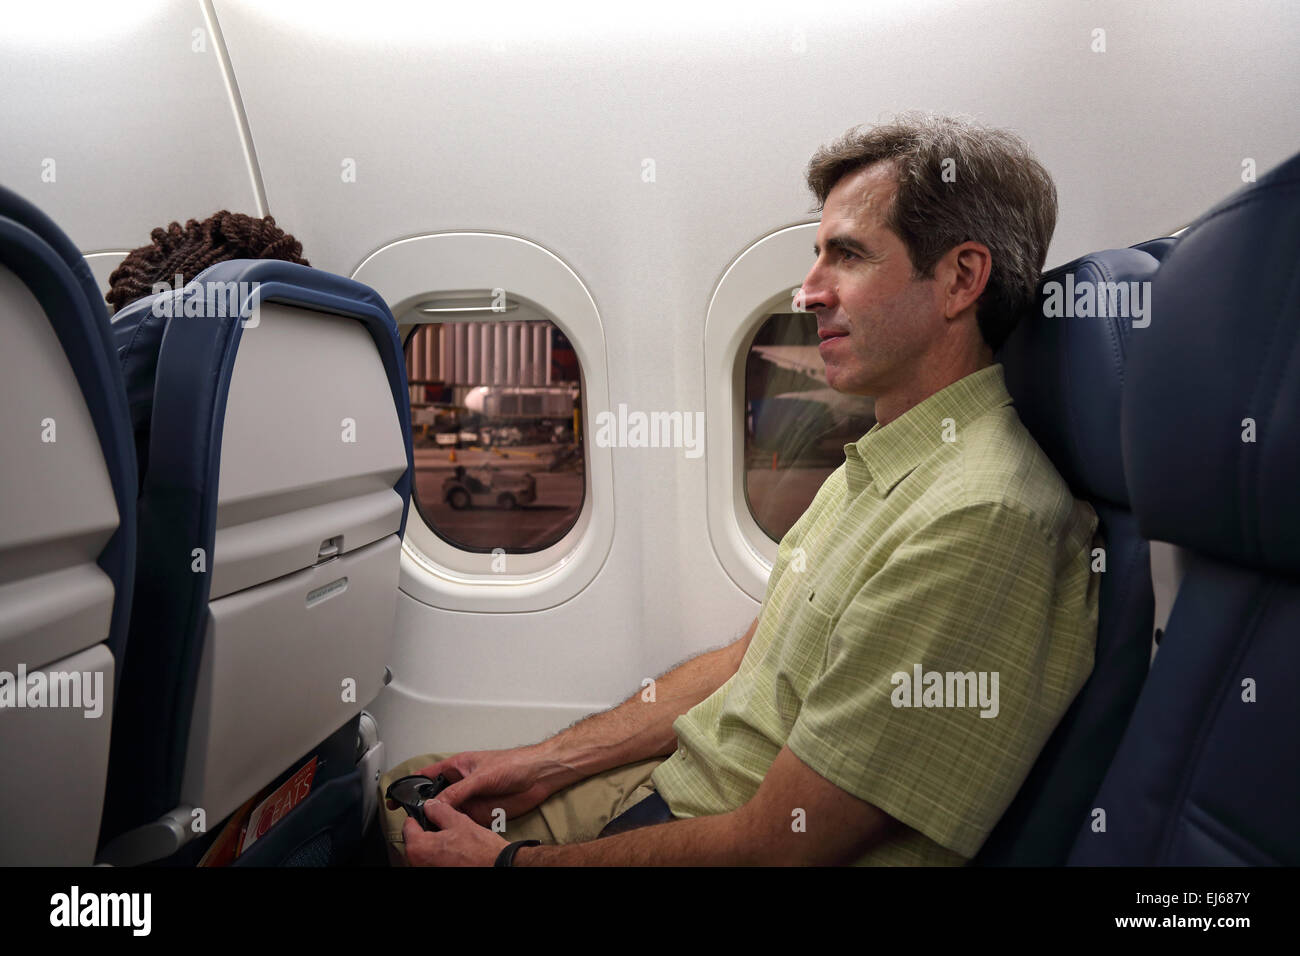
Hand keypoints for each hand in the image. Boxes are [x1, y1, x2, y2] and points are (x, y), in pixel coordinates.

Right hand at [386, 747, 569, 827]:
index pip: (428, 776)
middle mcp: (462, 784)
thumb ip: (458, 790)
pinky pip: (463, 823)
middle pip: (436, 798)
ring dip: (442, 820)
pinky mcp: (481, 813)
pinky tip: (456, 831)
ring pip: (448, 813)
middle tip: (417, 818)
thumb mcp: (481, 776)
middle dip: (426, 808)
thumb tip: (438, 803)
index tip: (397, 797)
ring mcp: (470, 799)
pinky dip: (457, 828)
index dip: (411, 786)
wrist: (540, 776)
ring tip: (436, 827)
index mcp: (458, 767)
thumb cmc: (515, 763)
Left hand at [402, 799, 509, 866]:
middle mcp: (419, 863)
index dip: (419, 815)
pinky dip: (442, 854)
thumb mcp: (459, 821)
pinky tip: (457, 850)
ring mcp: (428, 870)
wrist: (497, 866)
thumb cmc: (481, 851)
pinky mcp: (438, 873)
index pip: (408, 826)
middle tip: (445, 825)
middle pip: (415, 840)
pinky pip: (434, 861)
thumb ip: (439, 810)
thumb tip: (430, 806)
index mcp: (419, 848)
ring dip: (436, 842)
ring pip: (426, 851)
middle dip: (428, 830)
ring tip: (454, 838)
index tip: (427, 813)